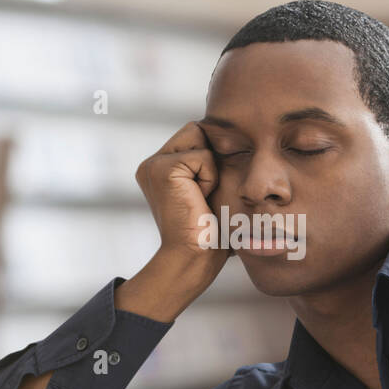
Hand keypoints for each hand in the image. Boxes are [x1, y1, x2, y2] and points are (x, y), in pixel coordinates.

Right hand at [134, 121, 232, 280]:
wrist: (194, 258)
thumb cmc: (210, 232)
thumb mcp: (211, 191)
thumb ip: (211, 164)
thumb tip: (236, 142)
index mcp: (160, 168)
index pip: (196, 134)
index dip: (214, 154)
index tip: (212, 188)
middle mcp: (152, 164)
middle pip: (198, 130)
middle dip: (212, 158)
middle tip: (205, 194)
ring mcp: (154, 165)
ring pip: (201, 139)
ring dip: (212, 169)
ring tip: (201, 197)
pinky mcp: (163, 169)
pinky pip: (203, 156)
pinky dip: (210, 178)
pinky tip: (199, 200)